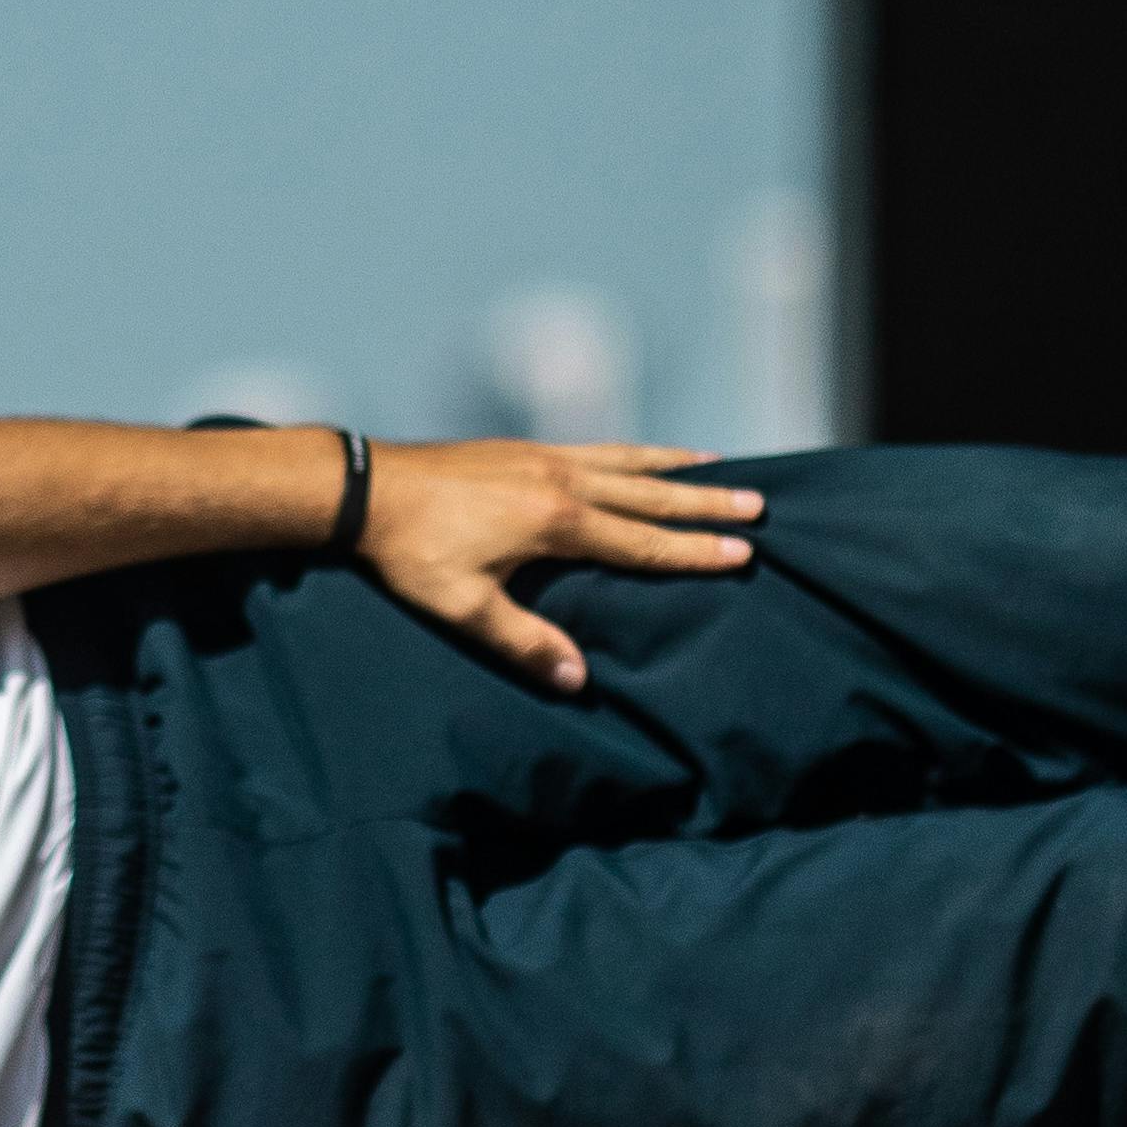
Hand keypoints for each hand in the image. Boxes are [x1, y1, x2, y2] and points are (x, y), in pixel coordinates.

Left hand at [356, 439, 761, 692]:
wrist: (367, 488)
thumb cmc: (412, 553)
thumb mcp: (463, 608)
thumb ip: (524, 642)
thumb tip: (579, 679)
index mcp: (555, 522)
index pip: (641, 541)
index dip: (693, 550)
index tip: (742, 553)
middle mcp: (562, 480)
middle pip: (650, 494)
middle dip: (706, 504)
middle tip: (759, 507)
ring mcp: (545, 457)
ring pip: (630, 462)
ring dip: (679, 470)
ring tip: (722, 470)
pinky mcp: (527, 448)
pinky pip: (600, 448)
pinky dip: (636, 452)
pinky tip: (648, 457)